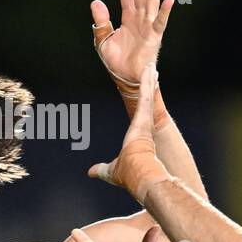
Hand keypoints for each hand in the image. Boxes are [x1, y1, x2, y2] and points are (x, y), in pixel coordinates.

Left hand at [89, 63, 170, 200]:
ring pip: (148, 94)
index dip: (142, 107)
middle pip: (146, 102)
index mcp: (137, 137)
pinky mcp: (145, 115)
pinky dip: (148, 80)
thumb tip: (91, 173)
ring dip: (149, 80)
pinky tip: (149, 68)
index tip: (144, 99)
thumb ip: (102, 169)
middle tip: (151, 75)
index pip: (140, 117)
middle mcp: (144, 126)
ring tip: (150, 66)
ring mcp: (146, 120)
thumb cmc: (127, 174)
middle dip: (148, 88)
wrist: (138, 173)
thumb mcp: (111, 170)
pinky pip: (146, 93)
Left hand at [92, 0, 174, 85]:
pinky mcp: (154, 37)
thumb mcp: (103, 40)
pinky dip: (164, 11)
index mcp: (127, 20)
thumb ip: (101, 21)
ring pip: (151, 2)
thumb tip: (96, 1)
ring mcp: (148, 27)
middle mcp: (139, 20)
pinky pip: (160, 22)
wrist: (126, 78)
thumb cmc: (116, 61)